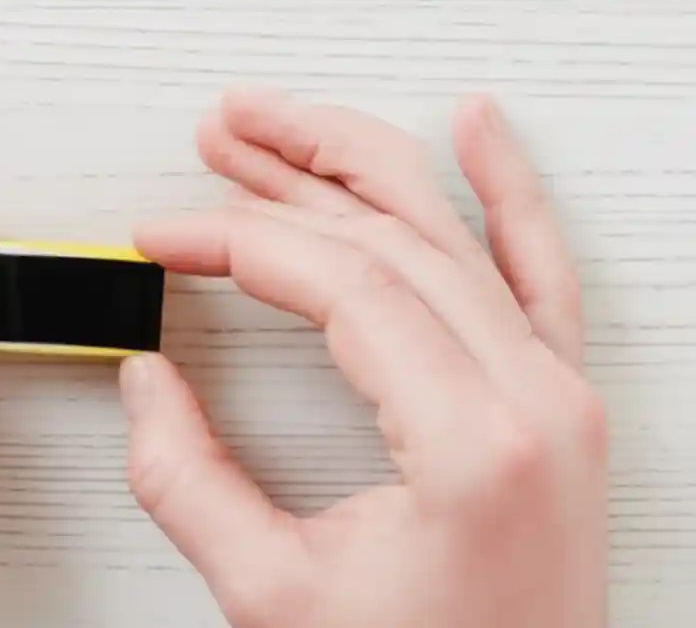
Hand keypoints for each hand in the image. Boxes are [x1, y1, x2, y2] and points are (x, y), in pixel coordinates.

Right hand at [120, 88, 605, 626]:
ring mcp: (557, 393)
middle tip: (220, 134)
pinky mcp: (557, 401)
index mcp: (473, 441)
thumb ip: (186, 482)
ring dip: (363, 162)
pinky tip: (476, 129)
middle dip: (290, 173)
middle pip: (396, 234)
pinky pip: (538, 267)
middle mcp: (534, 398)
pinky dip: (506, 189)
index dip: (235, 241)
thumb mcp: (274, 597)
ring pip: (455, 233)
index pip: (340, 284)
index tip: (165, 234)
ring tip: (289, 121)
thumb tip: (145, 385)